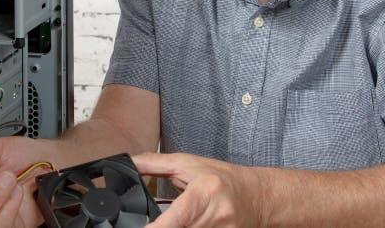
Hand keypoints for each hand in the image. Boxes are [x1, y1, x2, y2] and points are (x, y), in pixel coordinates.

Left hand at [133, 152, 263, 227]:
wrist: (256, 196)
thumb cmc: (223, 179)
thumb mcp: (189, 164)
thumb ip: (155, 164)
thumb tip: (128, 163)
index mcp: (204, 193)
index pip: (176, 219)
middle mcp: (215, 217)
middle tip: (154, 223)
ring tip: (175, 219)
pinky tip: (188, 225)